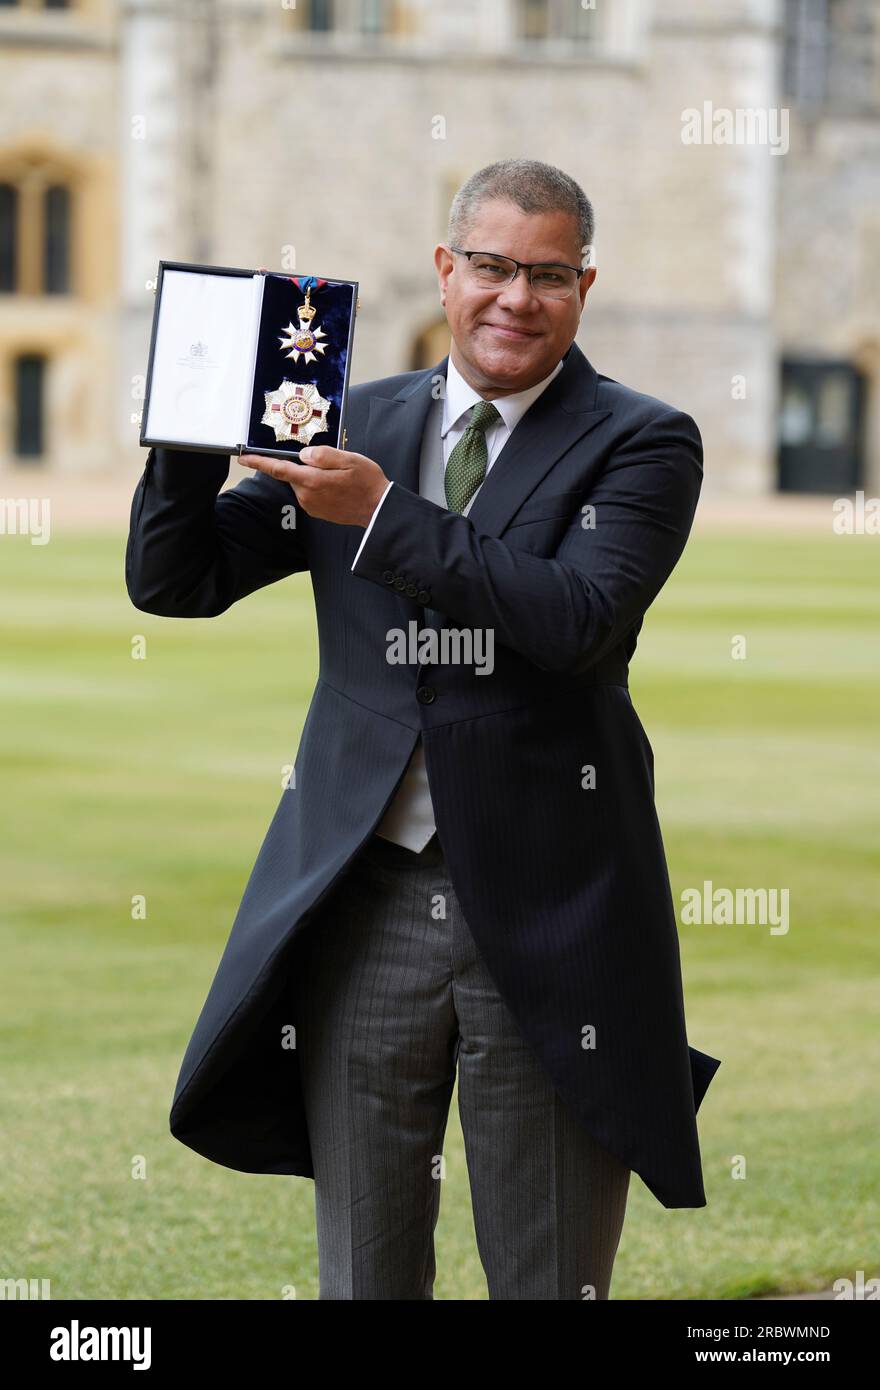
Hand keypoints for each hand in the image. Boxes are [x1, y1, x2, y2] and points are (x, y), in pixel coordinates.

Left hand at [239, 446, 389, 527]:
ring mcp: (311, 505)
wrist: (378, 510)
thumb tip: (303, 454)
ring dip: (313, 475)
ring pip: (302, 482)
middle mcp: (307, 495)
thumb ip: (322, 454)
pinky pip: (310, 491)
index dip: (259, 462)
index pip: (278, 469)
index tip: (243, 457)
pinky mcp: (316, 511)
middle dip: (303, 464)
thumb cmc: (367, 483)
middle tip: (329, 461)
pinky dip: (318, 484)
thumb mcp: (348, 459)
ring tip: (338, 475)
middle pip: (293, 473)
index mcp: (312, 481)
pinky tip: (336, 485)